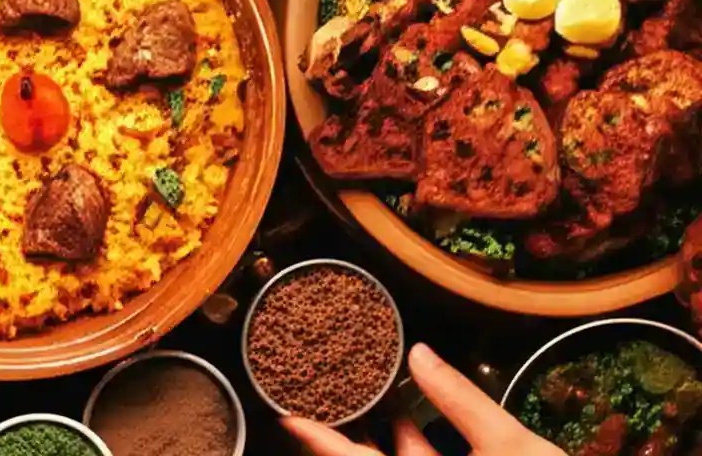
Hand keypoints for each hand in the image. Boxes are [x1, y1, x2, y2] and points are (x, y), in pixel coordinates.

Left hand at [285, 344, 564, 455]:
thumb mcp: (512, 446)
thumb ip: (461, 400)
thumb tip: (422, 353)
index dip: (318, 440)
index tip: (287, 416)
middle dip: (348, 435)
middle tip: (323, 395)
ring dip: (383, 440)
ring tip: (367, 396)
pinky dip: (410, 451)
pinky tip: (413, 427)